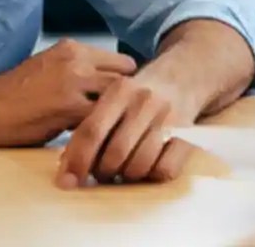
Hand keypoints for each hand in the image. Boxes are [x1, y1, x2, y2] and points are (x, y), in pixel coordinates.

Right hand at [0, 39, 135, 147]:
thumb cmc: (16, 92)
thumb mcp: (50, 65)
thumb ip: (79, 69)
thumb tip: (108, 82)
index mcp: (73, 49)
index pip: (121, 61)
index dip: (127, 83)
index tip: (126, 100)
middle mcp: (77, 61)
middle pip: (127, 78)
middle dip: (129, 99)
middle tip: (127, 118)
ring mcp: (75, 84)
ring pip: (118, 99)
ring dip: (119, 115)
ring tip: (117, 131)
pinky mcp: (69, 109)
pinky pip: (101, 120)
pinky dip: (104, 131)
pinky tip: (101, 141)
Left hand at [56, 72, 197, 187]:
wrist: (185, 74)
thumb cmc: (140, 94)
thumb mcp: (114, 96)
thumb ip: (92, 123)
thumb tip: (67, 165)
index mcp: (120, 90)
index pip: (91, 131)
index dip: (76, 160)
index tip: (66, 181)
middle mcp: (144, 102)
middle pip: (115, 153)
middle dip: (103, 172)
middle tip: (101, 172)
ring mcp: (168, 118)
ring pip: (139, 165)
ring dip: (127, 176)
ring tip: (123, 170)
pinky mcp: (188, 135)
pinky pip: (165, 170)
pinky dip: (153, 176)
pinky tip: (148, 167)